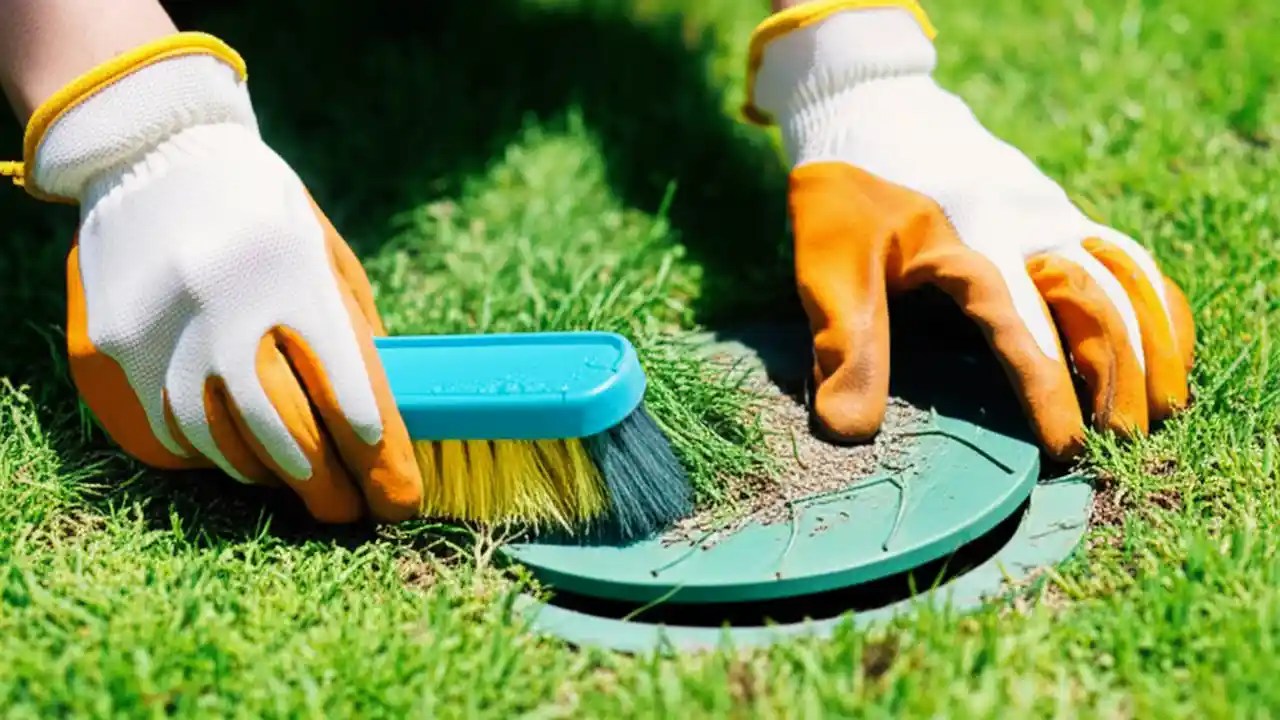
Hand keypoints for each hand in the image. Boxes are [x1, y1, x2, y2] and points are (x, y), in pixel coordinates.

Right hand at [21, 34, 421, 520]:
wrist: (156, 152)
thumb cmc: (264, 210)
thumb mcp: (325, 254)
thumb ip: (351, 332)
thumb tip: (377, 424)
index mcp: (291, 271)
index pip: (344, 384)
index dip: (376, 452)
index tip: (396, 492)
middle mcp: (222, 300)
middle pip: (281, 427)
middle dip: (325, 483)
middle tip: (351, 513)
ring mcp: (161, 325)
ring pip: (217, 439)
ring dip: (265, 473)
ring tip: (295, 483)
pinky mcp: (115, 344)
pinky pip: (166, 426)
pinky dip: (207, 453)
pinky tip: (237, 456)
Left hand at [745, 2, 1194, 458]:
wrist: (874, 112)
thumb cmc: (846, 196)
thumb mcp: (828, 265)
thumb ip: (844, 345)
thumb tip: (846, 432)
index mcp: (973, 239)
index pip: (1024, 328)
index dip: (1048, 393)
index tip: (1065, 451)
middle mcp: (1028, 222)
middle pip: (1096, 303)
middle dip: (1116, 377)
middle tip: (1120, 444)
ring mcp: (1053, 210)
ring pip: (1127, 278)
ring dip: (1153, 343)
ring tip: (1163, 409)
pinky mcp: (1062, 209)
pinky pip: (1128, 257)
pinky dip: (1156, 303)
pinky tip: (1164, 348)